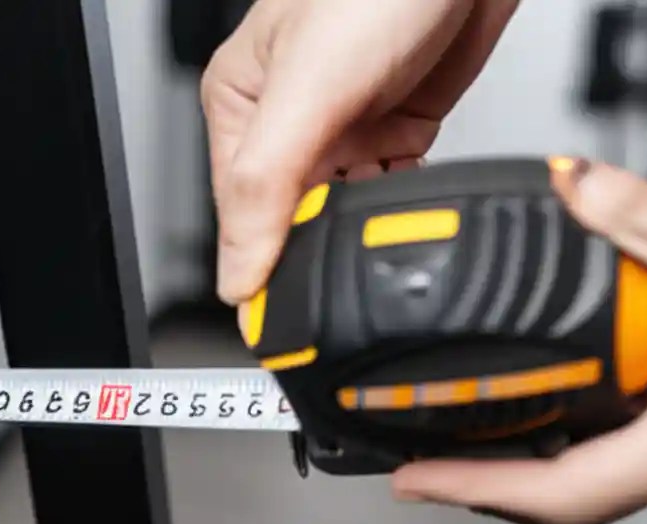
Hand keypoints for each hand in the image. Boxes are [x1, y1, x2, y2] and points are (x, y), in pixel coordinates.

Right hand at [201, 0, 520, 314]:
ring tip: (385, 229)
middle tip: (348, 265)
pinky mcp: (399, 124)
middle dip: (321, 242)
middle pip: (294, 217)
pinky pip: (393, 186)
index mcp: (240, 107)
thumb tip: (235, 274)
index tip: (288, 311)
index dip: (265, 262)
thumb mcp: (306, 89)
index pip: (241, 213)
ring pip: (345, 207)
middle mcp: (289, 120)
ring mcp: (346, 123)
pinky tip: (410, 209)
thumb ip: (264, 185)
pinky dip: (401, 205)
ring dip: (365, 226)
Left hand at [393, 159, 646, 523]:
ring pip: (584, 489)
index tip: (411, 480)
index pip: (553, 492)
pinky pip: (609, 459)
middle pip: (556, 506)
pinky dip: (561, 448)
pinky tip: (544, 411)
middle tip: (415, 465)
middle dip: (480, 490)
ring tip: (458, 444)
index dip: (471, 489)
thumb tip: (575, 186)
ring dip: (517, 475)